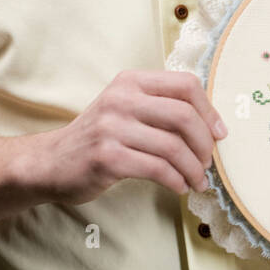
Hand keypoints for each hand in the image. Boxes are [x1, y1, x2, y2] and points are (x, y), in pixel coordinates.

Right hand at [27, 70, 227, 204]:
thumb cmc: (99, 138)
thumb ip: (160, 108)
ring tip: (198, 181)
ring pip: (173, 147)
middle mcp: (121, 99)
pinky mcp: (107, 157)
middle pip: (184, 116)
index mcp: (131, 81)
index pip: (186, 84)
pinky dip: (176, 181)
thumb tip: (213, 128)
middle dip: (204, 144)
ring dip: (193, 169)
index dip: (209, 111)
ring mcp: (112, 127)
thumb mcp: (125, 109)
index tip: (219, 134)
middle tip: (208, 163)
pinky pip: (157, 169)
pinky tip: (179, 188)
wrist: (50, 162)